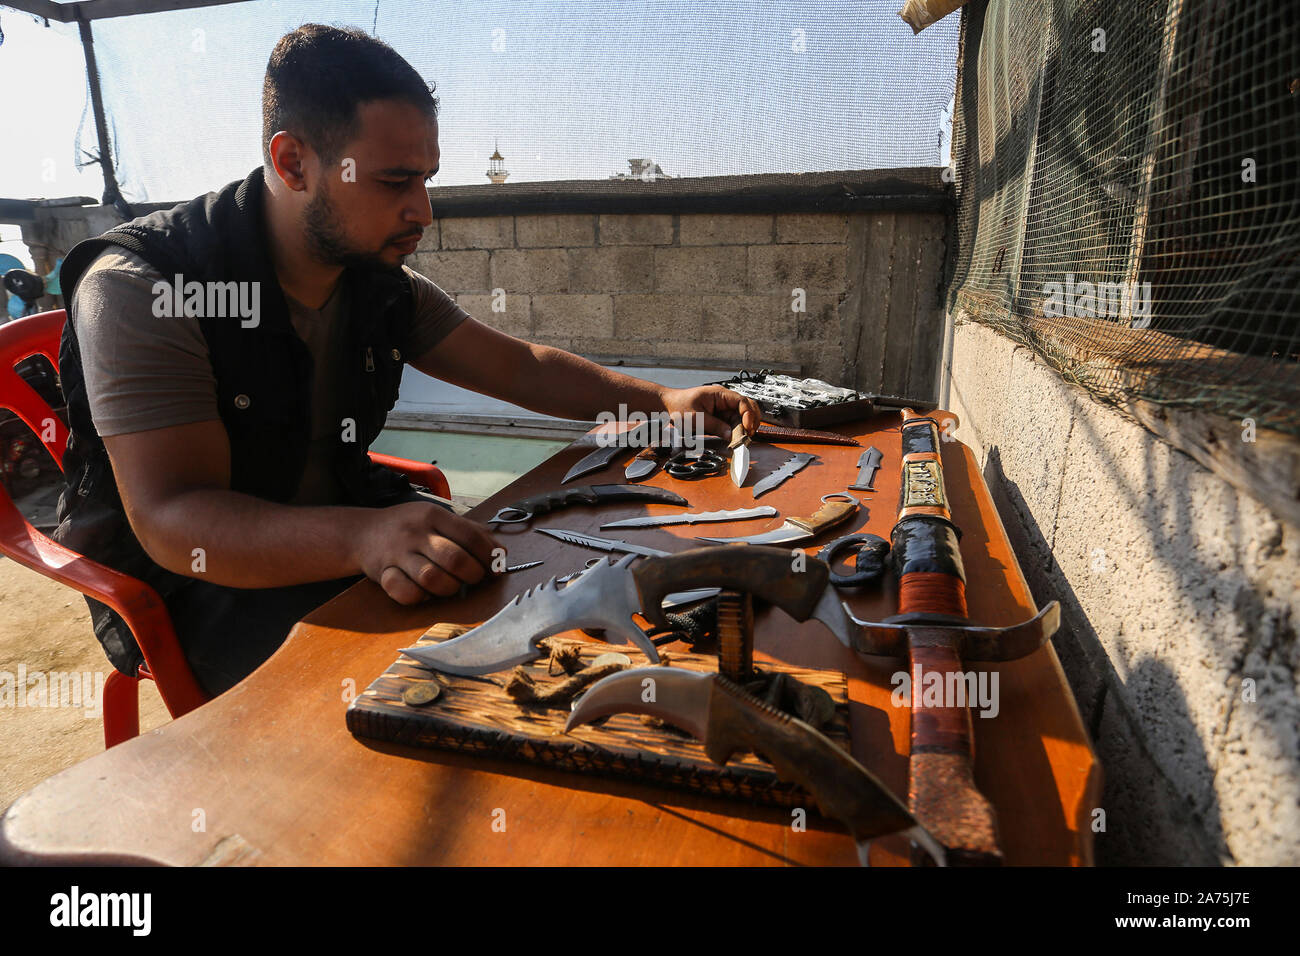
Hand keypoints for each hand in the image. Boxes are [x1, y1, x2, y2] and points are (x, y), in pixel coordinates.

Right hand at [356, 502, 501, 604]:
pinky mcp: (383, 574)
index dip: (488, 556)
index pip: (470, 536)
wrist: (363, 532)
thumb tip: (501, 552)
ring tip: (452, 586)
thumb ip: (470, 532)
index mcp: (433, 515)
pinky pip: (406, 593)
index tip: (495, 568)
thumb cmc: (410, 527)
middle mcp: (415, 532)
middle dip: (473, 575)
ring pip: (433, 579)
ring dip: (450, 588)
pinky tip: (425, 592)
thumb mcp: (438, 519)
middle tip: (474, 579)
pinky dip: (421, 597)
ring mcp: (398, 553)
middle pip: (455, 559)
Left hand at [661, 385, 760, 440]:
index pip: (742, 401)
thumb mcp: (696, 418)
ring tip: (743, 438)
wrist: (668, 406)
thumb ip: (715, 426)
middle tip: (750, 435)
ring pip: (741, 417)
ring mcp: (723, 408)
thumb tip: (730, 434)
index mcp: (720, 394)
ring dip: (744, 427)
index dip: (748, 414)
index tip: (748, 427)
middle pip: (747, 408)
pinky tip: (735, 438)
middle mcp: (724, 400)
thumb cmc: (679, 406)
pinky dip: (736, 431)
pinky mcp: (720, 417)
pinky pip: (732, 423)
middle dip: (751, 420)